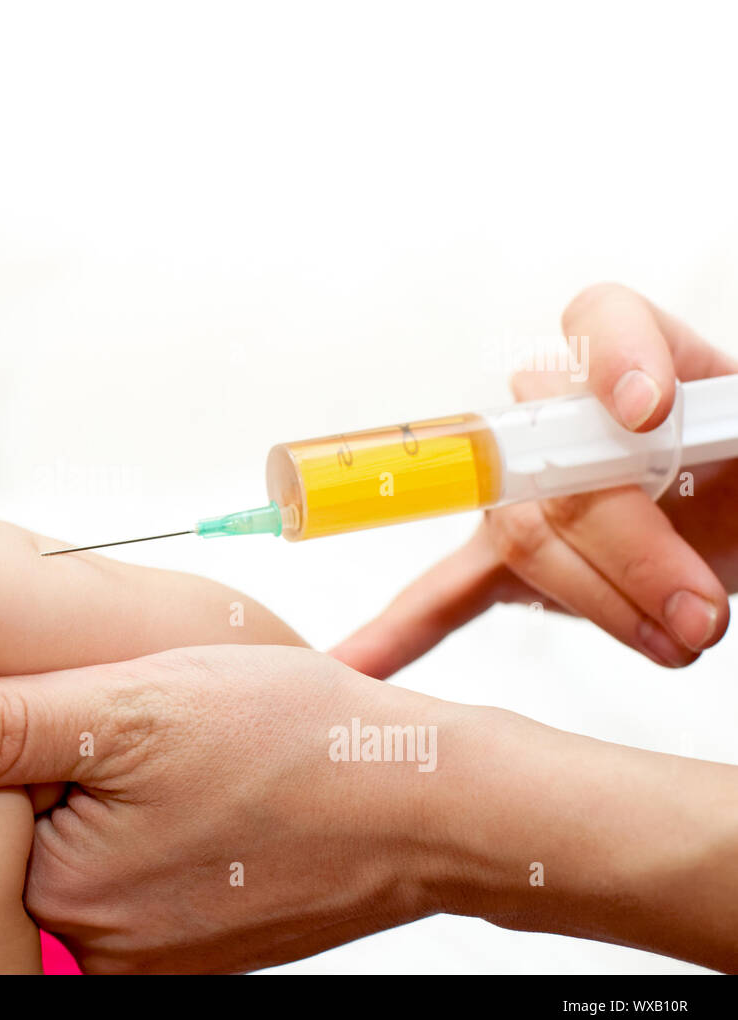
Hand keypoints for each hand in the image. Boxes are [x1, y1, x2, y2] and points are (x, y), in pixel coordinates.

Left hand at [0, 644, 457, 972]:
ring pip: (83, 838)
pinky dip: (152, 812)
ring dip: (113, 780)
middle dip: (67, 755)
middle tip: (145, 714)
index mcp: (67, 892)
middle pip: (29, 824)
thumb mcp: (139, 706)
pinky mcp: (189, 936)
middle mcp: (99, 942)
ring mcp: (148, 949)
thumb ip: (11, 723)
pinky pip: (135, 865)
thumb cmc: (294, 746)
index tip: (81, 695)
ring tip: (185, 743)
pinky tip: (201, 781)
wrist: (427, 803)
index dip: (17, 725)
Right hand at [332, 283, 737, 677]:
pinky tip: (356, 662)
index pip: (600, 320)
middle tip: (702, 613)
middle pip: (558, 462)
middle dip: (630, 548)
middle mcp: (563, 412)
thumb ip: (731, 422)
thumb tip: (664, 420)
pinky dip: (402, 629)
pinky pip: (448, 591)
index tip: (647, 411)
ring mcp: (523, 490)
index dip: (613, 358)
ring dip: (594, 604)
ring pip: (522, 540)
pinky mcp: (510, 559)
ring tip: (674, 647)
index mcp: (642, 354)